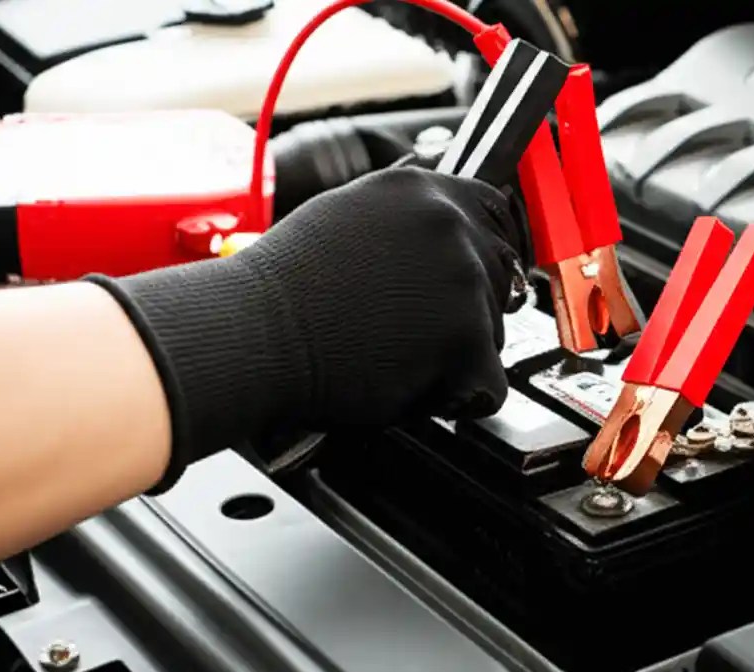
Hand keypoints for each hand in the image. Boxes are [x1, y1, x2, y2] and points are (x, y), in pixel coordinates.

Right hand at [88, 166, 523, 486]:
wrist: (253, 333)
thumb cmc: (281, 289)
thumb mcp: (345, 216)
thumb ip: (402, 216)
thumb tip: (433, 211)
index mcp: (421, 190)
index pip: (496, 213)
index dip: (484, 257)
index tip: (471, 284)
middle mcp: (449, 224)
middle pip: (499, 280)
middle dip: (465, 315)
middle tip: (407, 333)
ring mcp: (462, 278)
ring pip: (494, 335)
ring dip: (455, 356)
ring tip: (391, 353)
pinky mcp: (465, 338)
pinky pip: (490, 385)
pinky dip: (455, 398)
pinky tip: (406, 384)